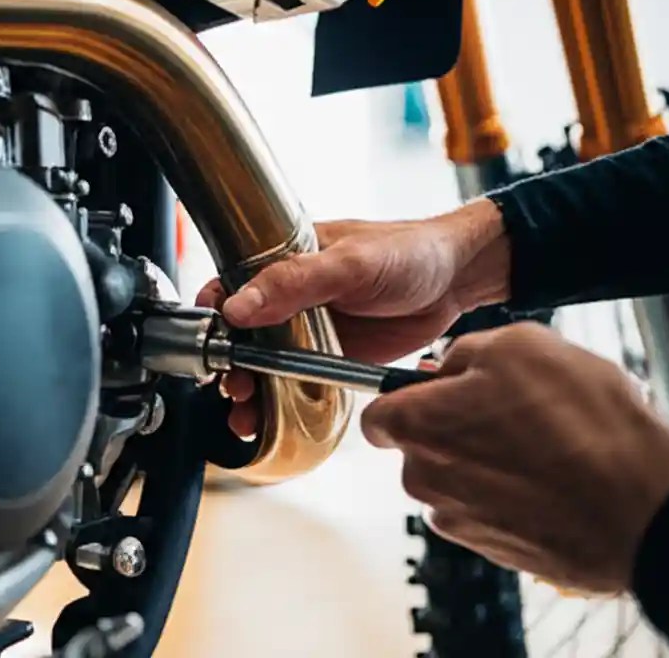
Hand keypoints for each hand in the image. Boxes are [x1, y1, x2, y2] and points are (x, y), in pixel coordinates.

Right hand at [196, 199, 508, 436]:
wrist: (460, 279)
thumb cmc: (410, 252)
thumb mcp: (350, 263)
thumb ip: (294, 282)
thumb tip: (239, 306)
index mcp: (285, 260)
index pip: (231, 284)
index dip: (213, 316)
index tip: (208, 344)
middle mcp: (290, 295)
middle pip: (241, 334)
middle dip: (229, 364)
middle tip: (232, 386)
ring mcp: (309, 328)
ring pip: (264, 363)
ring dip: (250, 389)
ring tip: (246, 412)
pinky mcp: (329, 355)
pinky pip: (295, 380)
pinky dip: (280, 400)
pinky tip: (270, 417)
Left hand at [363, 322, 668, 593]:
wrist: (641, 505)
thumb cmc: (580, 422)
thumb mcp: (519, 345)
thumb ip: (464, 351)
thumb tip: (447, 366)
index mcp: (415, 426)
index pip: (379, 414)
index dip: (410, 398)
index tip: (439, 392)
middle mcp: (424, 479)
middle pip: (423, 447)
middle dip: (456, 429)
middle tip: (512, 412)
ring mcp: (458, 521)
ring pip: (458, 480)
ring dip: (489, 464)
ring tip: (545, 447)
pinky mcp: (495, 550)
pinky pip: (491, 513)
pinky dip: (513, 498)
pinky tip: (555, 481)